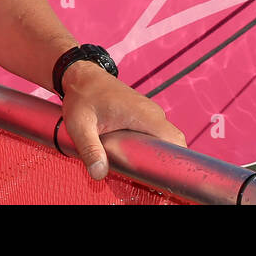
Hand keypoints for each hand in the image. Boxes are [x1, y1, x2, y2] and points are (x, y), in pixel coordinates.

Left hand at [59, 61, 186, 180]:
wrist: (82, 76)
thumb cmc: (82, 96)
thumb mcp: (80, 125)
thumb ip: (90, 149)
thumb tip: (99, 174)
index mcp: (143, 114)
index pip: (175, 140)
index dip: (175, 161)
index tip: (161, 178)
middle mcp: (152, 113)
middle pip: (171, 144)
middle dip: (162, 164)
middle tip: (143, 180)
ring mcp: (149, 114)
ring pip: (163, 141)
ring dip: (153, 157)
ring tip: (136, 171)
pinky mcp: (144, 117)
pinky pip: (154, 136)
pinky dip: (148, 149)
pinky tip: (131, 159)